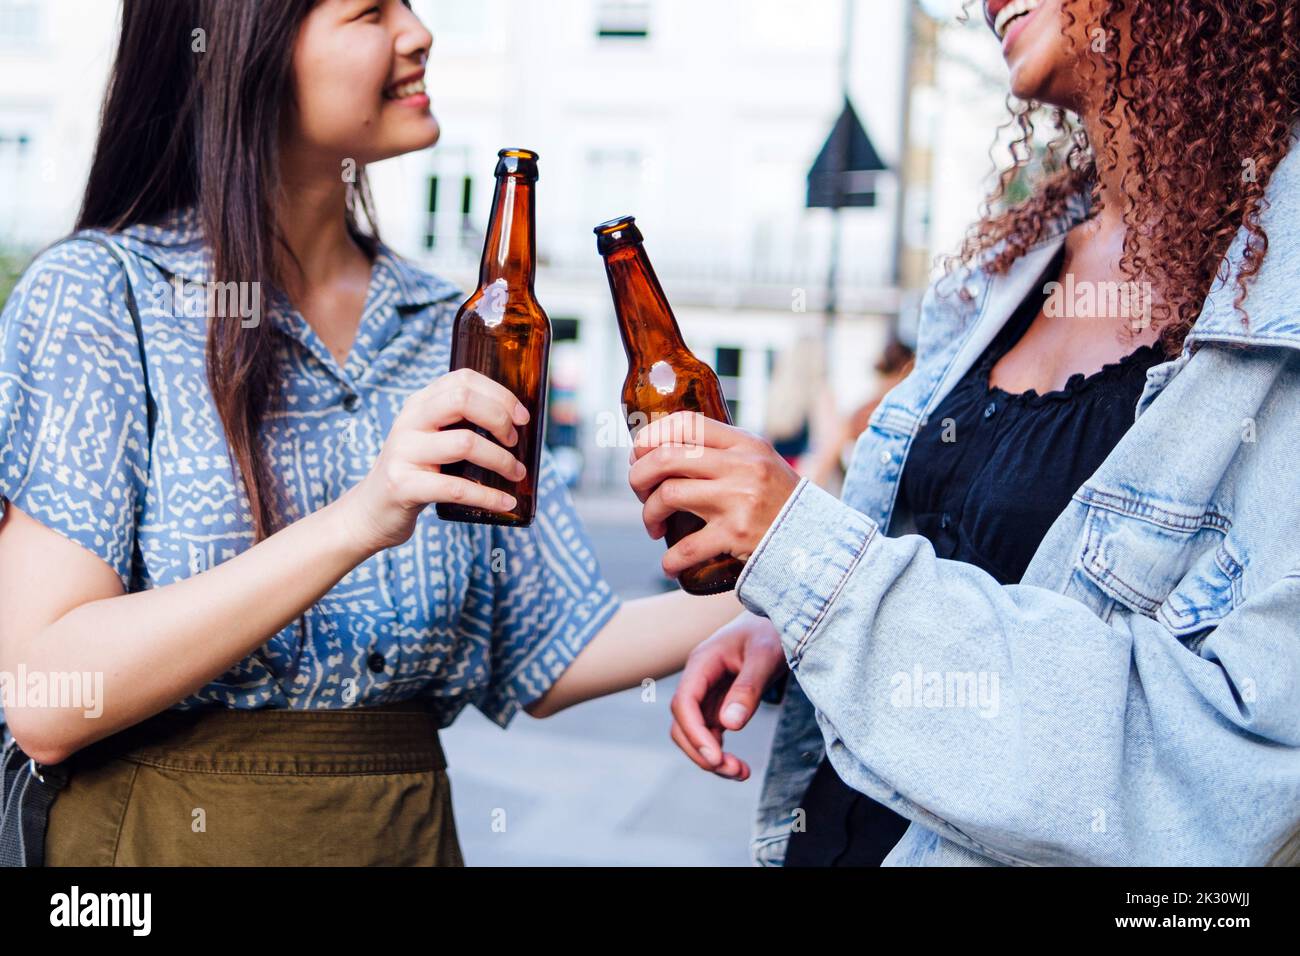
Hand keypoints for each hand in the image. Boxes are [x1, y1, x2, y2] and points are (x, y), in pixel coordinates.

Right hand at [338, 368, 528, 553]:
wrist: (372, 511)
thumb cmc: (417, 473)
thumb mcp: (432, 438)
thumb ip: (460, 424)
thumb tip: (517, 425)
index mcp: (419, 404)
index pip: (463, 379)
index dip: (499, 394)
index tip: (521, 417)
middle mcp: (409, 421)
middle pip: (462, 399)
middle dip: (500, 419)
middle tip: (515, 442)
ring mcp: (403, 452)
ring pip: (465, 443)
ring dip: (501, 460)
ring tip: (516, 474)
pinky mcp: (403, 485)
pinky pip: (455, 488)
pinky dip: (488, 496)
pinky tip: (505, 503)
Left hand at [628, 412, 799, 577]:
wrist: (816, 541)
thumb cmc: (779, 503)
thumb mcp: (760, 464)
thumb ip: (724, 454)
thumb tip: (664, 451)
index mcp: (745, 443)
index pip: (686, 422)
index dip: (652, 435)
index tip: (639, 453)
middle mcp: (742, 466)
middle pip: (666, 457)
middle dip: (638, 475)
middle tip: (639, 492)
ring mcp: (738, 500)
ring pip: (667, 494)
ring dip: (648, 514)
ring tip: (654, 525)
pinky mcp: (736, 536)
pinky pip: (685, 546)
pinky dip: (669, 559)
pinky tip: (669, 565)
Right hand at [670, 611, 786, 779]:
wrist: (775, 621)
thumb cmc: (770, 632)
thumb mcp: (765, 656)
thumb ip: (748, 689)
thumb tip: (730, 725)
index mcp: (702, 663)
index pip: (684, 703)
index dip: (695, 734)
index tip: (716, 758)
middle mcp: (698, 680)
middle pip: (682, 725)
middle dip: (702, 752)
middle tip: (735, 771)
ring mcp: (706, 694)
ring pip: (694, 734)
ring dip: (710, 758)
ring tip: (741, 773)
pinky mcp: (718, 704)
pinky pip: (710, 733)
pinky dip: (720, 752)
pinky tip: (739, 766)